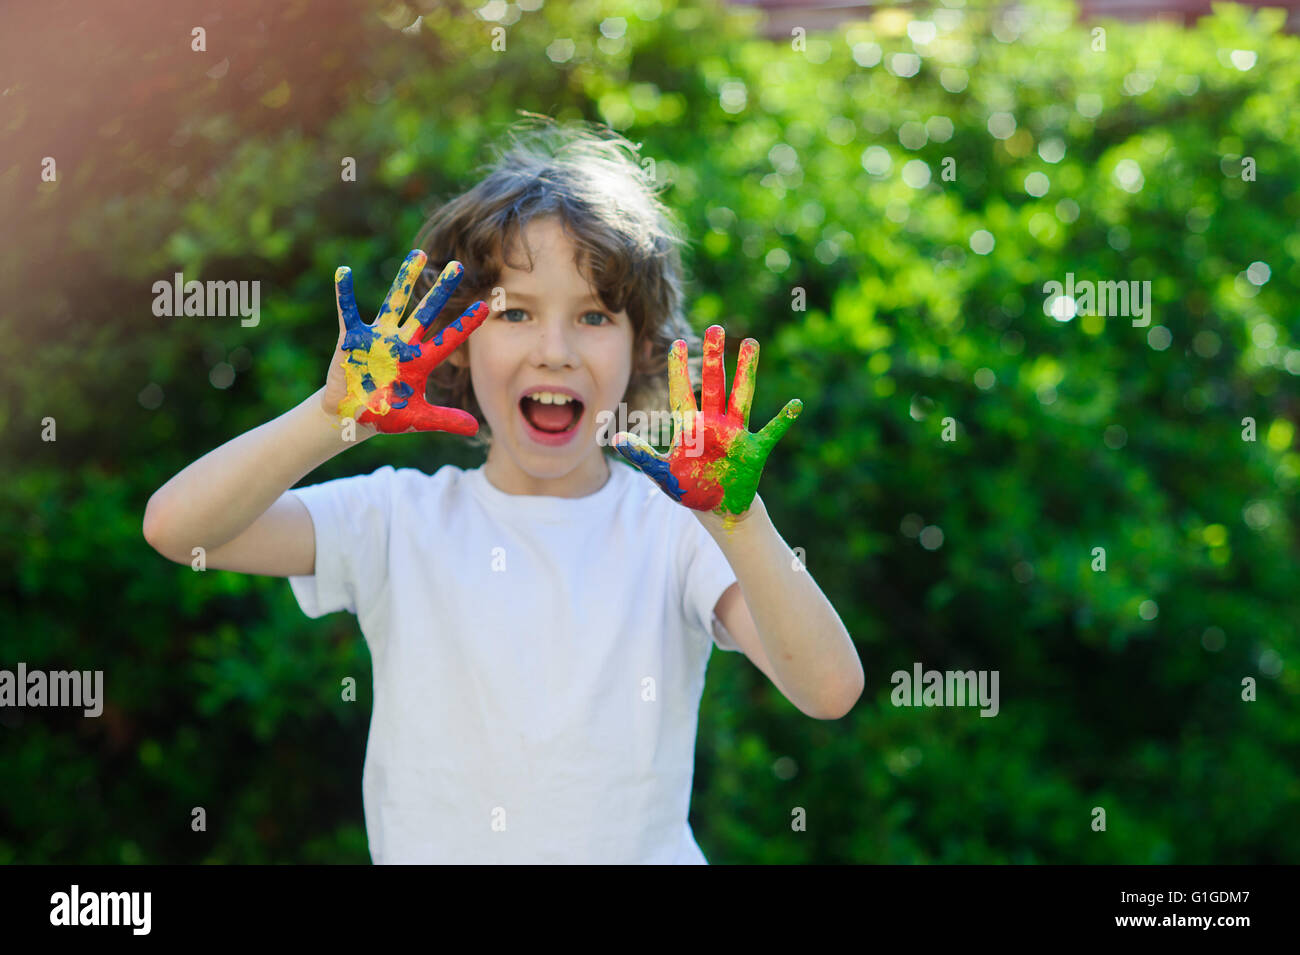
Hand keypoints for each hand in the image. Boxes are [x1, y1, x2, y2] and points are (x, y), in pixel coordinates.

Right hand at [324, 250, 487, 434]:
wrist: (351, 416)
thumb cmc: (386, 416)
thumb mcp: (417, 420)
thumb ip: (445, 420)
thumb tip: (476, 429)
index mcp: (420, 361)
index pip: (449, 339)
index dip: (466, 324)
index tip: (486, 305)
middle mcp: (403, 344)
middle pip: (426, 312)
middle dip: (441, 291)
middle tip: (457, 266)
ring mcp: (378, 338)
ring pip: (394, 303)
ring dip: (404, 279)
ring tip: (418, 254)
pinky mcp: (352, 339)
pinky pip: (347, 312)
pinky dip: (344, 293)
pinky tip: (344, 271)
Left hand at [612, 324, 800, 517]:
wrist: (717, 509)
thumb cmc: (689, 488)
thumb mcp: (662, 474)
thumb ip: (641, 455)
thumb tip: (616, 438)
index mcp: (691, 427)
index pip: (682, 392)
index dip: (679, 369)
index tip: (676, 343)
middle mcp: (714, 423)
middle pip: (714, 384)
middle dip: (714, 357)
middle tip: (715, 328)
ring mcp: (736, 434)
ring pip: (741, 396)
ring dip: (747, 371)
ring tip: (751, 343)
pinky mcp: (754, 450)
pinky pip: (772, 432)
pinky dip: (784, 420)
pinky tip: (796, 403)